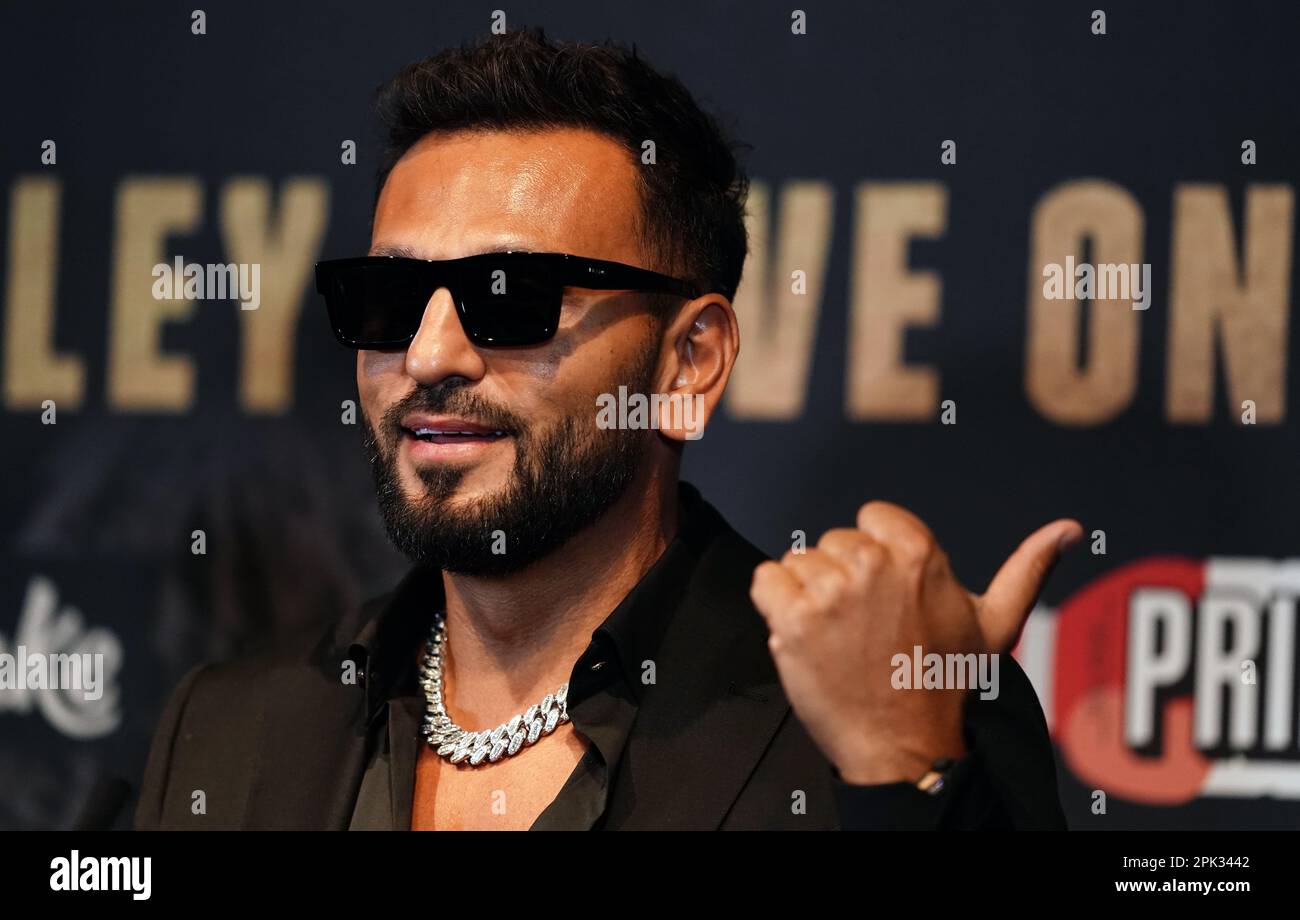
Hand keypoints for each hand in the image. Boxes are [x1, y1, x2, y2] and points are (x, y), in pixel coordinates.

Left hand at [750, 501, 1081, 784]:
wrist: (906, 748)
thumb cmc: (947, 686)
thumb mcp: (996, 624)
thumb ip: (1027, 568)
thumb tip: (1070, 529)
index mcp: (918, 553)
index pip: (871, 518)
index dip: (876, 556)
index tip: (888, 597)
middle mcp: (873, 564)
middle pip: (832, 543)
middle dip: (842, 578)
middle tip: (867, 628)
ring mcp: (830, 591)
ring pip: (798, 563)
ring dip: (809, 596)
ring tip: (840, 637)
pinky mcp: (792, 618)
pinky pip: (764, 580)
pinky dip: (775, 606)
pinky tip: (805, 636)